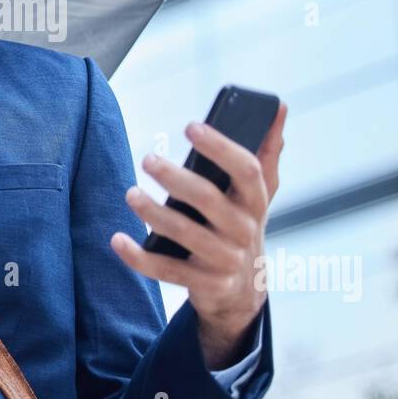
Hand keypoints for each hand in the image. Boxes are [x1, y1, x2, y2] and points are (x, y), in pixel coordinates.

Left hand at [111, 103, 286, 369]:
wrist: (243, 292)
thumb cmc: (242, 227)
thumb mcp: (259, 193)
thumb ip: (267, 152)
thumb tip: (279, 106)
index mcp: (256, 201)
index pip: (246, 169)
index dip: (219, 146)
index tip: (190, 127)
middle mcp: (244, 231)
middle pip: (207, 199)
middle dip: (175, 178)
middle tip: (148, 160)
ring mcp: (225, 260)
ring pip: (185, 234)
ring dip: (153, 213)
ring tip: (131, 194)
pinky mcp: (204, 284)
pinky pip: (167, 270)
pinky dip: (139, 257)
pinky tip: (118, 239)